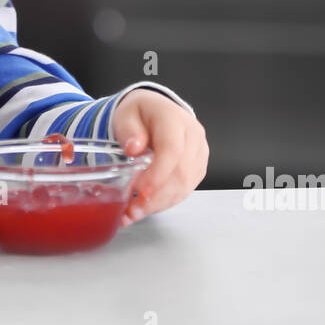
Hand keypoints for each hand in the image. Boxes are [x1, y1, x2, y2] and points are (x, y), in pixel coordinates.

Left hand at [111, 88, 207, 225]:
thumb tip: (133, 147)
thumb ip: (128, 131)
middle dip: (156, 196)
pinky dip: (165, 202)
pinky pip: (185, 189)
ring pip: (185, 185)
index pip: (172, 150)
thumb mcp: (126, 115)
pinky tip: (146, 207)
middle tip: (132, 209)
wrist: (155, 112)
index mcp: (174, 118)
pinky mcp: (198, 167)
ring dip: (159, 203)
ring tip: (134, 212)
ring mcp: (199, 152)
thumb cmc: (140, 114)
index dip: (158, 174)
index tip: (140, 190)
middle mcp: (192, 135)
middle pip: (181, 172)